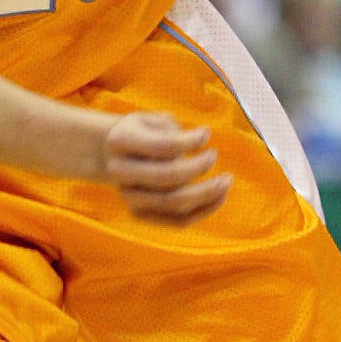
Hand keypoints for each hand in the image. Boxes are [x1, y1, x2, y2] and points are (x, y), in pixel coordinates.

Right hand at [99, 111, 231, 222]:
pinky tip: (220, 196)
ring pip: (173, 203)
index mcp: (120, 141)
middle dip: (199, 168)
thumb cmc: (144, 133)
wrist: (114, 154)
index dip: (191, 141)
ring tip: (227, 180)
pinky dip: (203, 210)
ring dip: (207, 194)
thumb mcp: (154, 121)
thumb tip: (201, 140)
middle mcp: (119, 172)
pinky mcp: (140, 214)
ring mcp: (129, 196)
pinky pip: (177, 221)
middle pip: (167, 177)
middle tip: (215, 155)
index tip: (207, 134)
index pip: (164, 146)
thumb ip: (174, 132)